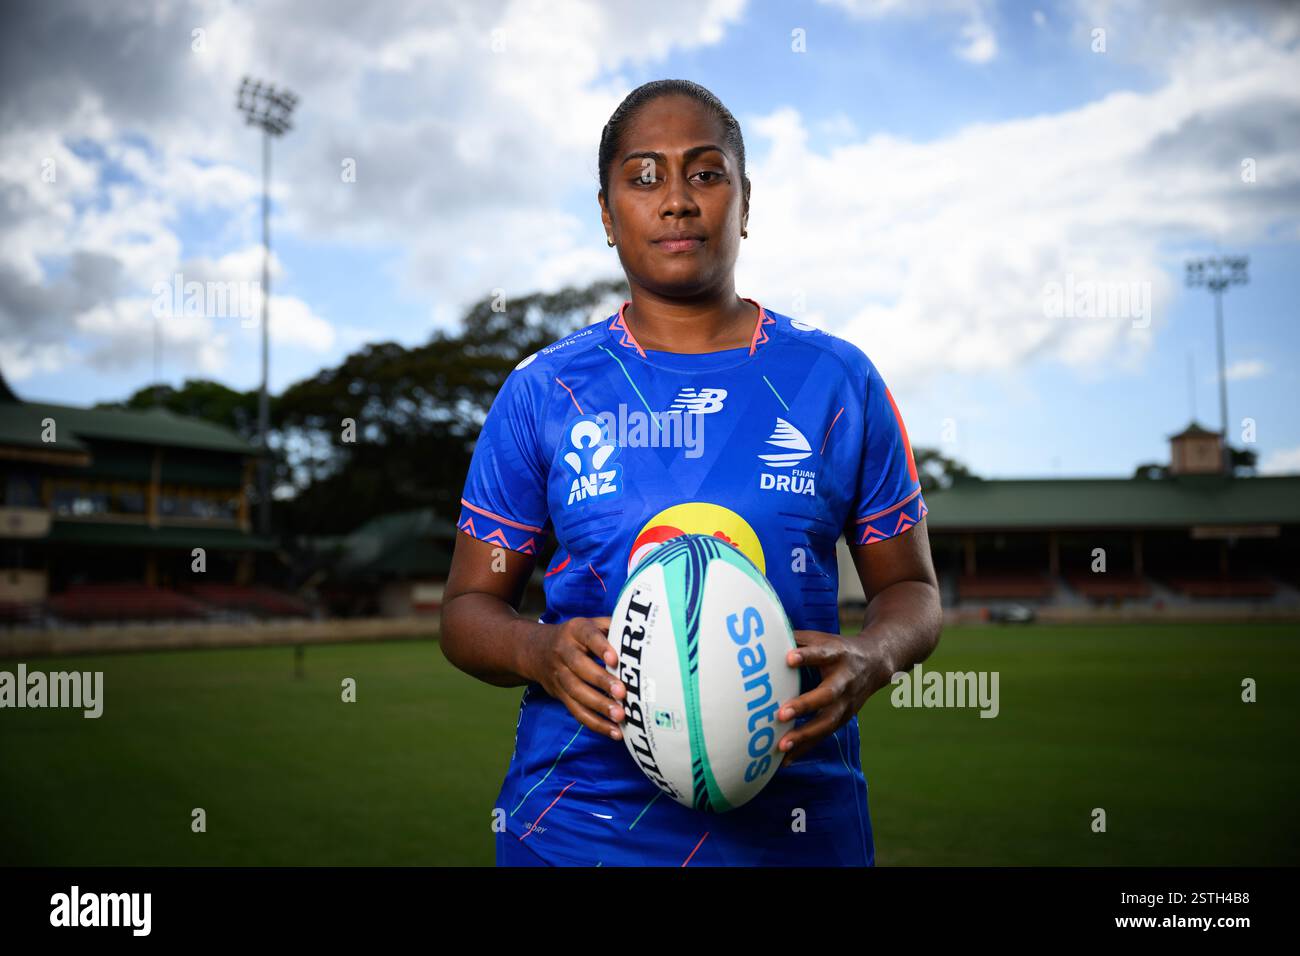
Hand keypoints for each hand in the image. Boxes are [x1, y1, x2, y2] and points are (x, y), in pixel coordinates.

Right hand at [522, 616, 626, 740]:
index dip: (601, 647)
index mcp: (576, 630)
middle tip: (622, 693)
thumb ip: (612, 626)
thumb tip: (641, 637)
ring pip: (576, 692)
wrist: (537, 650)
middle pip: (580, 667)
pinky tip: (614, 731)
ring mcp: (560, 675)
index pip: (588, 636)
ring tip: (620, 715)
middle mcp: (564, 651)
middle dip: (601, 681)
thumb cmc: (577, 637)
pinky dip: (595, 723)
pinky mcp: (560, 695)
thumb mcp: (590, 624)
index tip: (614, 659)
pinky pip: (576, 711)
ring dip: (599, 705)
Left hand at [775, 629, 890, 767]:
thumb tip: (762, 635)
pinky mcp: (843, 719)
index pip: (822, 654)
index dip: (806, 656)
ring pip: (828, 722)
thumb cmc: (836, 649)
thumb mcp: (822, 638)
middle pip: (827, 694)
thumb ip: (796, 639)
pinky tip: (784, 760)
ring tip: (781, 746)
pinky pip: (824, 736)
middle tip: (781, 714)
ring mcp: (847, 702)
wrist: (876, 662)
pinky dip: (805, 749)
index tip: (788, 658)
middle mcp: (845, 680)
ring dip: (805, 735)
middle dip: (804, 705)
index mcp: (837, 654)